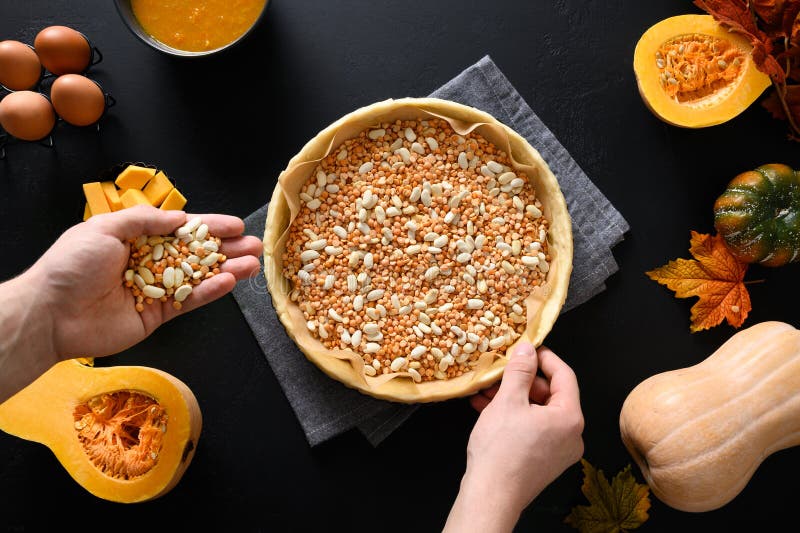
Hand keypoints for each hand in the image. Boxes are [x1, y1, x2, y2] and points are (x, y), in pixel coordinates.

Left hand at [27, 205, 262, 358]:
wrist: (51, 313)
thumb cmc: (70, 266)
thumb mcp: (104, 228)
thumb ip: (145, 220)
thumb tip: (179, 218)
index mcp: (135, 239)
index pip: (181, 230)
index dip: (209, 226)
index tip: (236, 224)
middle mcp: (148, 263)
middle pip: (195, 254)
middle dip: (226, 248)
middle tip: (254, 244)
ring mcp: (155, 290)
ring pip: (198, 277)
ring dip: (226, 269)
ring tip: (253, 263)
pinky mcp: (157, 315)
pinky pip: (189, 301)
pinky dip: (209, 291)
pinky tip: (229, 281)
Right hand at [444, 343, 583, 532]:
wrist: (491, 496)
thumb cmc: (501, 451)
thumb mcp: (508, 400)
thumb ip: (519, 371)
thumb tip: (527, 349)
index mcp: (570, 418)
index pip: (565, 375)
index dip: (545, 357)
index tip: (528, 348)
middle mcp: (571, 435)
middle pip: (551, 394)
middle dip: (523, 380)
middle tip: (502, 370)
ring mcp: (559, 450)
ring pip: (538, 412)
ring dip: (514, 398)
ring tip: (487, 390)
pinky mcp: (544, 461)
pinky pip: (533, 429)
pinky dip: (514, 416)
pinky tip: (487, 409)